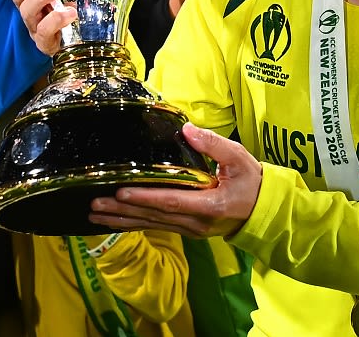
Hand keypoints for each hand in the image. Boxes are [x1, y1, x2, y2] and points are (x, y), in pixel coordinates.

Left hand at [87, 123, 261, 238]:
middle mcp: (196, 222)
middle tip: (94, 203)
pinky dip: (132, 223)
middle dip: (122, 210)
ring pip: (151, 224)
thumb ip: (214, 144)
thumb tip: (187, 129)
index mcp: (210, 204)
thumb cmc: (252, 181)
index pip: (171, 200)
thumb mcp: (239, 158)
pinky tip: (114, 220)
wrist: (265, 210)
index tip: (122, 192)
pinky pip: (155, 226)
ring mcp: (190, 228)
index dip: (146, 197)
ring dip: (121, 220)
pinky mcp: (185, 228)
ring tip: (94, 213)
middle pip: (154, 216)